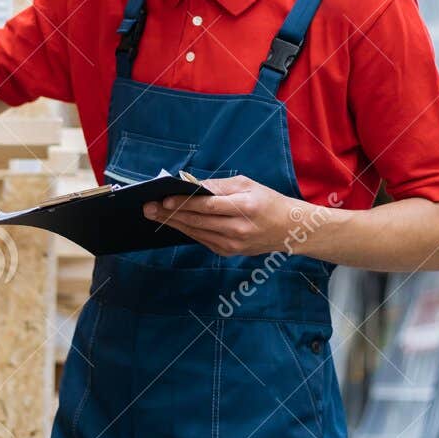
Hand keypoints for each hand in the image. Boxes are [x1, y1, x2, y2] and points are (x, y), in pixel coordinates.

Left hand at [143, 175, 310, 256]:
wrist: (289, 229)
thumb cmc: (267, 201)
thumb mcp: (247, 184)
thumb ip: (219, 186)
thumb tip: (192, 185)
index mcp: (245, 207)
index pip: (207, 206)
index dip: (183, 204)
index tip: (164, 199)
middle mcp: (238, 229)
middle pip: (197, 221)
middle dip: (170, 215)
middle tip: (148, 208)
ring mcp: (233, 244)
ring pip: (196, 233)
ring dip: (173, 224)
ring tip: (154, 215)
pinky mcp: (229, 252)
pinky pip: (203, 240)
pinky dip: (187, 231)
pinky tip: (173, 223)